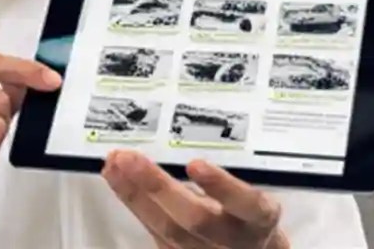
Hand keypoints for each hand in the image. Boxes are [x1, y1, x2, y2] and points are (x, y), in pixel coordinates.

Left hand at [102, 150, 289, 248]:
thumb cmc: (247, 215)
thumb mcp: (249, 197)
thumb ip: (223, 178)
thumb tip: (176, 136)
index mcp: (259, 221)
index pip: (249, 206)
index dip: (222, 187)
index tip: (195, 164)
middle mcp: (234, 242)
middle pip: (197, 221)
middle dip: (159, 188)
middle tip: (130, 158)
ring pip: (167, 230)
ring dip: (134, 195)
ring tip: (113, 164)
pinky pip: (153, 232)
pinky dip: (132, 202)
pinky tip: (116, 179)